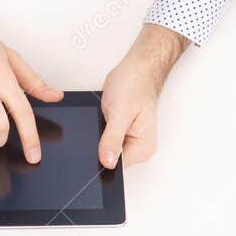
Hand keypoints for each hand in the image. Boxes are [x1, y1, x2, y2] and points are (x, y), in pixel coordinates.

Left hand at [97, 24, 189, 168]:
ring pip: (104, 149)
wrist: (137, 67)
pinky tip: (100, 117)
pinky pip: (104, 139)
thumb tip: (107, 162)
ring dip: (97, 137)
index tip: (92, 146)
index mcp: (142, 148)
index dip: (100, 159)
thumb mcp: (120, 113)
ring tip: (102, 118)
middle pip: (109, 160)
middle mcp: (137, 147)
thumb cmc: (135, 84)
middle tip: (100, 125)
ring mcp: (128, 140)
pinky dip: (97, 130)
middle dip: (98, 147)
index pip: (116, 168)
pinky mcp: (120, 132)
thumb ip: (112, 139)